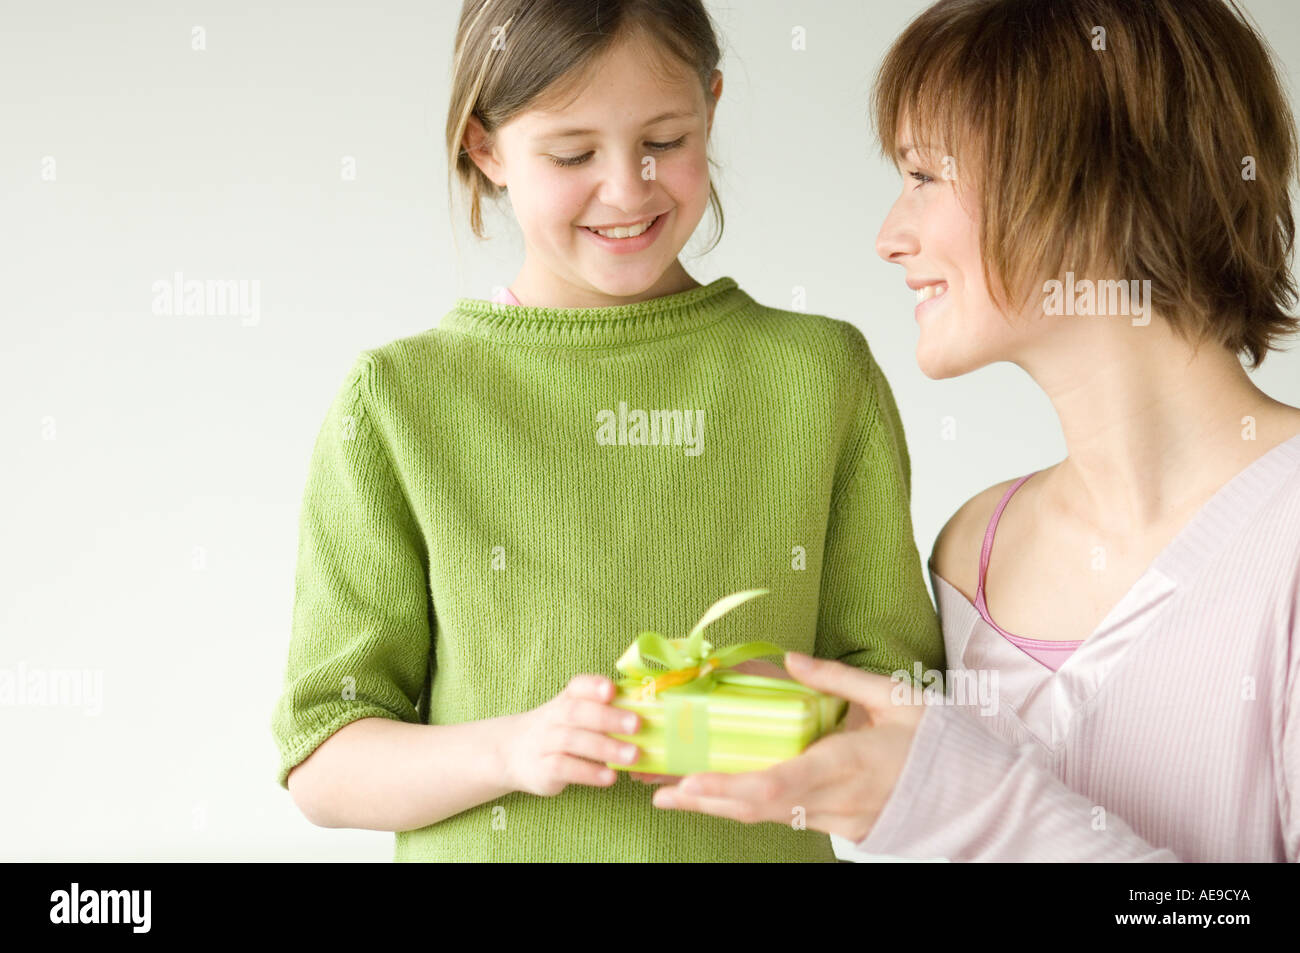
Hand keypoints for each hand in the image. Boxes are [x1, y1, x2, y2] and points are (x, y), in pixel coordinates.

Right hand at [502, 674, 642, 795]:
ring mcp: (545, 743)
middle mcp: (554, 717)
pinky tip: (610, 777)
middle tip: (637, 725)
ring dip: (605, 748)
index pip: (577, 686)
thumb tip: (652, 713)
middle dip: (608, 718)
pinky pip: (564, 768)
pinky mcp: (542, 769)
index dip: (593, 686)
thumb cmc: (560, 730)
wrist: (512, 751)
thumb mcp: (575, 714)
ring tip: (633, 756)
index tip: (611, 689)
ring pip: (573, 741)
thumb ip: (604, 711)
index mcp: (567, 699)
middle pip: (577, 712)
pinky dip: (588, 772)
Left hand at [649, 652, 925, 842]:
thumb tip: (789, 659)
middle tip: (663, 791)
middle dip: (708, 802)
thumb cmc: (941, 740)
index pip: (777, 784)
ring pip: (772, 817)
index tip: (690, 781)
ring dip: (724, 805)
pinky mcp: (847, 827)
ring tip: (680, 790)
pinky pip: (793, 818)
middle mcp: (838, 799)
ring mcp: (843, 820)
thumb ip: (837, 679)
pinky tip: (728, 793)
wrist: (981, 791)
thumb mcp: (895, 697)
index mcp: (847, 763)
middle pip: (760, 809)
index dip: (729, 787)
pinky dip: (755, 807)